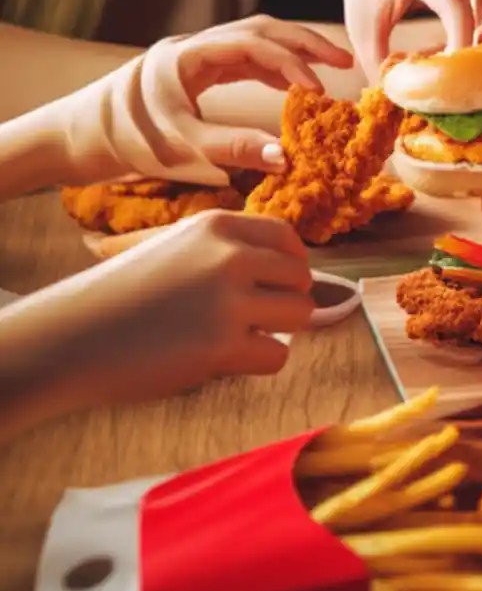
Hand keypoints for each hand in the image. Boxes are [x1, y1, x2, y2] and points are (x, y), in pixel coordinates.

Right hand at [70, 212, 311, 397]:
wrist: (70, 337)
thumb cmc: (123, 296)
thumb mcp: (175, 247)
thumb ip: (227, 251)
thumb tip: (296, 269)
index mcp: (217, 226)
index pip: (287, 238)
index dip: (292, 265)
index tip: (280, 285)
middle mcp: (229, 256)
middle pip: (301, 279)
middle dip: (284, 303)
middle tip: (251, 321)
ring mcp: (228, 300)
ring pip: (300, 315)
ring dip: (276, 333)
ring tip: (234, 338)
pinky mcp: (223, 345)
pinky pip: (278, 356)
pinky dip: (256, 364)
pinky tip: (221, 359)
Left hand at [145, 15, 354, 171]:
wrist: (83, 137)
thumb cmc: (127, 140)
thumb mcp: (181, 148)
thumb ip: (233, 149)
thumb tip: (286, 156)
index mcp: (188, 55)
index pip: (253, 44)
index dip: (292, 63)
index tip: (320, 91)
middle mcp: (194, 46)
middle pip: (261, 29)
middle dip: (305, 43)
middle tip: (344, 62)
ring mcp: (196, 56)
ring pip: (255, 39)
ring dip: (294, 51)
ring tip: (329, 70)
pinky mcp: (197, 72)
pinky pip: (245, 59)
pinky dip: (275, 69)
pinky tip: (294, 88)